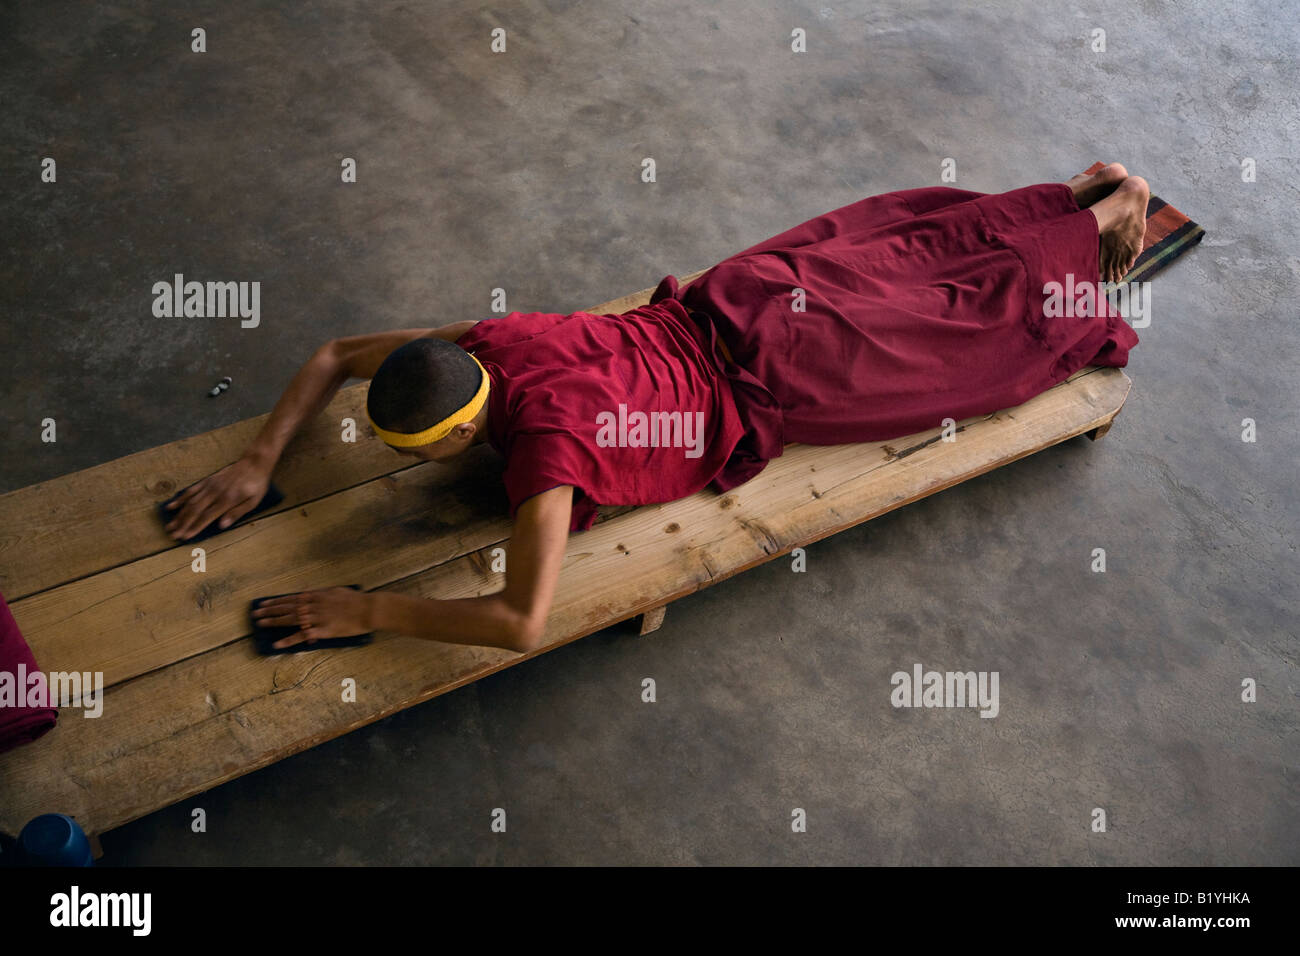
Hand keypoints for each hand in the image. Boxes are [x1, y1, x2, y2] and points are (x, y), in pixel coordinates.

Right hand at [164, 454, 272, 539]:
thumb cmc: (256, 484)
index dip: (195, 527)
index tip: (185, 537)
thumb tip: (221, 525)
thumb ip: (237, 513)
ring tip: (170, 525)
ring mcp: (210, 485)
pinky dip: (181, 499)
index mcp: (227, 499)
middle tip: (173, 534)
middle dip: (183, 524)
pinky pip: (191, 490)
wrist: (254, 463)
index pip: (207, 516)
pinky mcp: (207, 480)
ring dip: (179, 514)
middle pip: (195, 510)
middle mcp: (215, 492)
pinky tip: (172, 506)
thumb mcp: (253, 501)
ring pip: (190, 501)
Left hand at [252, 587, 374, 648]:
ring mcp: (316, 618)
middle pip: (286, 608)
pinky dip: (288, 640)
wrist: (368, 609)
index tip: (263, 603)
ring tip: (260, 624)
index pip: (291, 598)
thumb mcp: (337, 591)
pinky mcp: (322, 630)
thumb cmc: (356, 600)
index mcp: (316, 595)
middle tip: (255, 614)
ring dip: (273, 622)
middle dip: (269, 611)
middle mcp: (313, 605)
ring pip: (290, 620)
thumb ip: (322, 593)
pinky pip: (301, 636)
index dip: (276, 601)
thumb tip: (311, 593)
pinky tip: (277, 644)